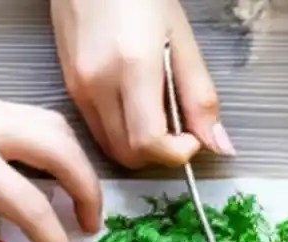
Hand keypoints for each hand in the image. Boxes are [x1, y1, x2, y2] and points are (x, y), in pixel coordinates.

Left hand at [0, 49, 100, 241]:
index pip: (29, 205)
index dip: (53, 241)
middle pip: (62, 153)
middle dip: (87, 193)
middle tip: (88, 225)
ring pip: (55, 126)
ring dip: (76, 162)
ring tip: (75, 196)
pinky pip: (32, 117)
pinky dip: (52, 144)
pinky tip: (43, 167)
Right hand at [52, 0, 231, 168]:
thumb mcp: (182, 39)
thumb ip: (200, 96)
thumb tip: (218, 144)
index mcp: (132, 67)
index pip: (150, 142)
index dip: (177, 153)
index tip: (193, 139)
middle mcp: (98, 83)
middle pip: (128, 155)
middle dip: (160, 155)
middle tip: (181, 132)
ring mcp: (78, 88)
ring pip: (110, 147)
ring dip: (140, 146)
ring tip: (159, 116)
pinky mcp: (69, 87)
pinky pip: (97, 129)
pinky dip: (122, 131)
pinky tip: (137, 104)